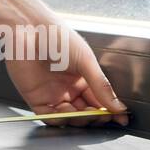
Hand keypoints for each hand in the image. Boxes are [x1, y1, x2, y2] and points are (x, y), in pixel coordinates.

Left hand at [0, 0, 128, 127]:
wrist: (28, 29)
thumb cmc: (56, 36)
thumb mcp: (85, 60)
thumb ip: (101, 85)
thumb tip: (118, 106)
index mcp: (82, 78)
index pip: (99, 100)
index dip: (110, 111)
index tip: (121, 118)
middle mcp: (68, 88)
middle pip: (86, 112)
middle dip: (96, 117)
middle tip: (102, 116)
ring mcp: (53, 94)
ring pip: (70, 118)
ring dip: (80, 120)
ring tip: (86, 113)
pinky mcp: (36, 99)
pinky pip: (49, 117)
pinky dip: (60, 120)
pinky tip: (67, 114)